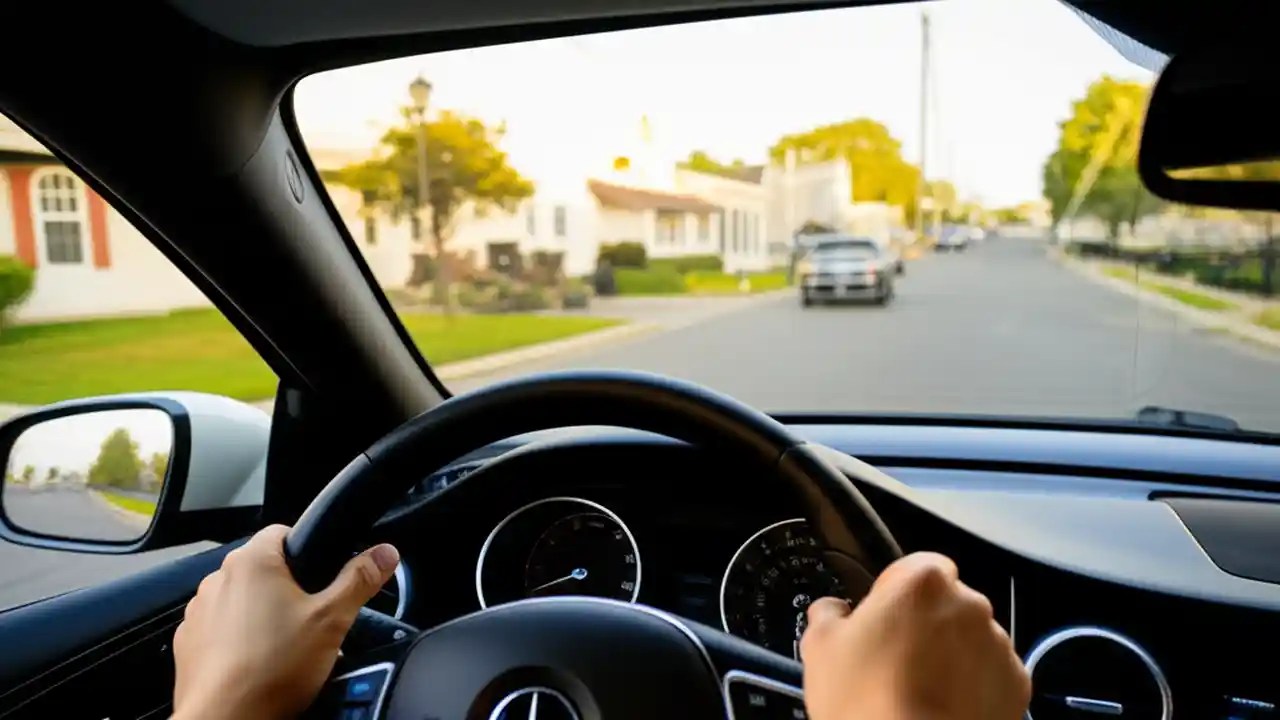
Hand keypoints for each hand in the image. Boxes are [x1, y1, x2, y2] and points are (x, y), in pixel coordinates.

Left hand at [172, 525, 399, 719]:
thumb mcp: (332, 620)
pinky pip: (220, 629)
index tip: (322, 576)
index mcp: (252, 562)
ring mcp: (199, 612)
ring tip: (283, 647)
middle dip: (288, 589)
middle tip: (311, 620)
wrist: (226, 719)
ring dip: (260, 614)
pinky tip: (258, 662)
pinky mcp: (188, 643)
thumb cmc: (272, 670)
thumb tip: (384, 554)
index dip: (308, 551)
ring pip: (241, 600)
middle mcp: (217, 579)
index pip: (283, 532)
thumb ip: (359, 580)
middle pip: (263, 569)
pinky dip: (237, 640)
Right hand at [800, 552, 1029, 719]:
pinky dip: (975, 686)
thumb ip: (828, 613)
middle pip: (946, 602)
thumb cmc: (864, 701)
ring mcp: (999, 646)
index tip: (881, 620)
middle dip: (926, 624)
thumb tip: (834, 610)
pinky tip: (946, 708)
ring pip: (971, 639)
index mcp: (923, 582)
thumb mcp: (819, 649)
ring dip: (952, 655)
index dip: (897, 592)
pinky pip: (991, 674)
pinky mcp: (1018, 685)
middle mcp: (970, 604)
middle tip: (896, 661)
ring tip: (922, 692)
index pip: (916, 566)